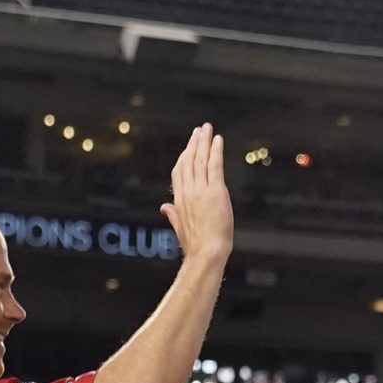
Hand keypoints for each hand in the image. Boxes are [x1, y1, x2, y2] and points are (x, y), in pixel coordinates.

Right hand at [162, 123, 232, 268]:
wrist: (206, 253)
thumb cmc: (195, 246)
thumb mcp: (179, 228)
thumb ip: (172, 214)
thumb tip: (164, 208)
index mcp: (179, 200)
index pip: (179, 172)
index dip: (184, 157)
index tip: (189, 147)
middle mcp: (188, 191)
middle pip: (189, 161)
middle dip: (194, 143)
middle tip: (199, 130)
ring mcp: (201, 190)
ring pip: (201, 160)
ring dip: (204, 142)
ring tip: (207, 129)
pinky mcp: (215, 192)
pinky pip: (215, 166)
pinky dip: (216, 151)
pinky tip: (218, 140)